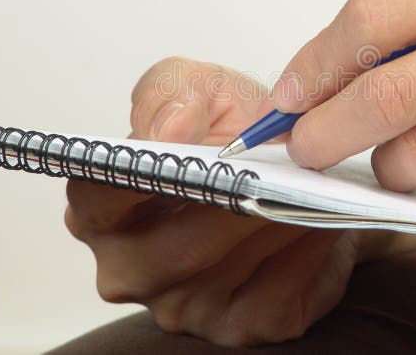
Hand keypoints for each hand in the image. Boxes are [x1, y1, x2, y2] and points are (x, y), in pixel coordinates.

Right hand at [65, 58, 415, 344]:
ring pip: (227, 269)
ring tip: (305, 187)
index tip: (182, 152)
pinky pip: (277, 297)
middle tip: (271, 169)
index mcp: (104, 209)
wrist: (291, 172)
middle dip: (228, 205)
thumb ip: (169, 93)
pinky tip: (318, 222)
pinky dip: (303, 256)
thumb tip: (168, 130)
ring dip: (271, 225)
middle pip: (172, 247)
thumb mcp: (199, 89)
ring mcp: (185, 306)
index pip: (97, 196)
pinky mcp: (242, 325)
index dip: (137, 176)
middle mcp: (132, 268)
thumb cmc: (233, 132)